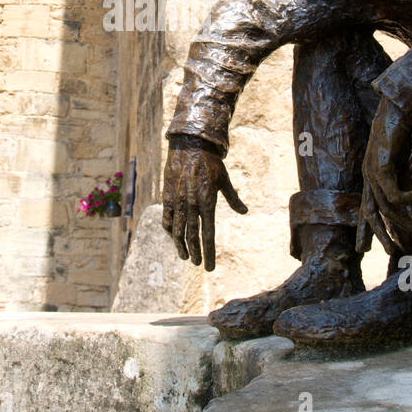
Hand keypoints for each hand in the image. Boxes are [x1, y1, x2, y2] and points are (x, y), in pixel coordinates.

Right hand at [162, 135, 248, 271]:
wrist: (190, 145)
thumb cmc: (211, 163)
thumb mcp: (225, 180)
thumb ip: (233, 199)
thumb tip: (244, 212)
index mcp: (208, 202)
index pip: (209, 235)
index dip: (209, 253)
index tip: (209, 267)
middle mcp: (192, 204)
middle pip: (192, 236)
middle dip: (196, 252)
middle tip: (198, 264)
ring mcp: (178, 200)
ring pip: (177, 230)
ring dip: (181, 245)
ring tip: (185, 256)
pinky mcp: (167, 195)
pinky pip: (167, 217)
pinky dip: (169, 230)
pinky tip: (173, 237)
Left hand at [361, 97, 411, 244]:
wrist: (398, 108)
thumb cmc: (401, 134)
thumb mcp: (402, 165)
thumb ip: (403, 182)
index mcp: (371, 178)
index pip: (365, 209)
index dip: (364, 230)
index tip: (363, 249)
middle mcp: (368, 177)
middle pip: (371, 214)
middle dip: (379, 235)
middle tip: (392, 253)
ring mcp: (372, 172)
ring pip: (385, 208)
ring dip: (403, 223)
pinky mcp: (381, 165)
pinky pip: (394, 192)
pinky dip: (409, 197)